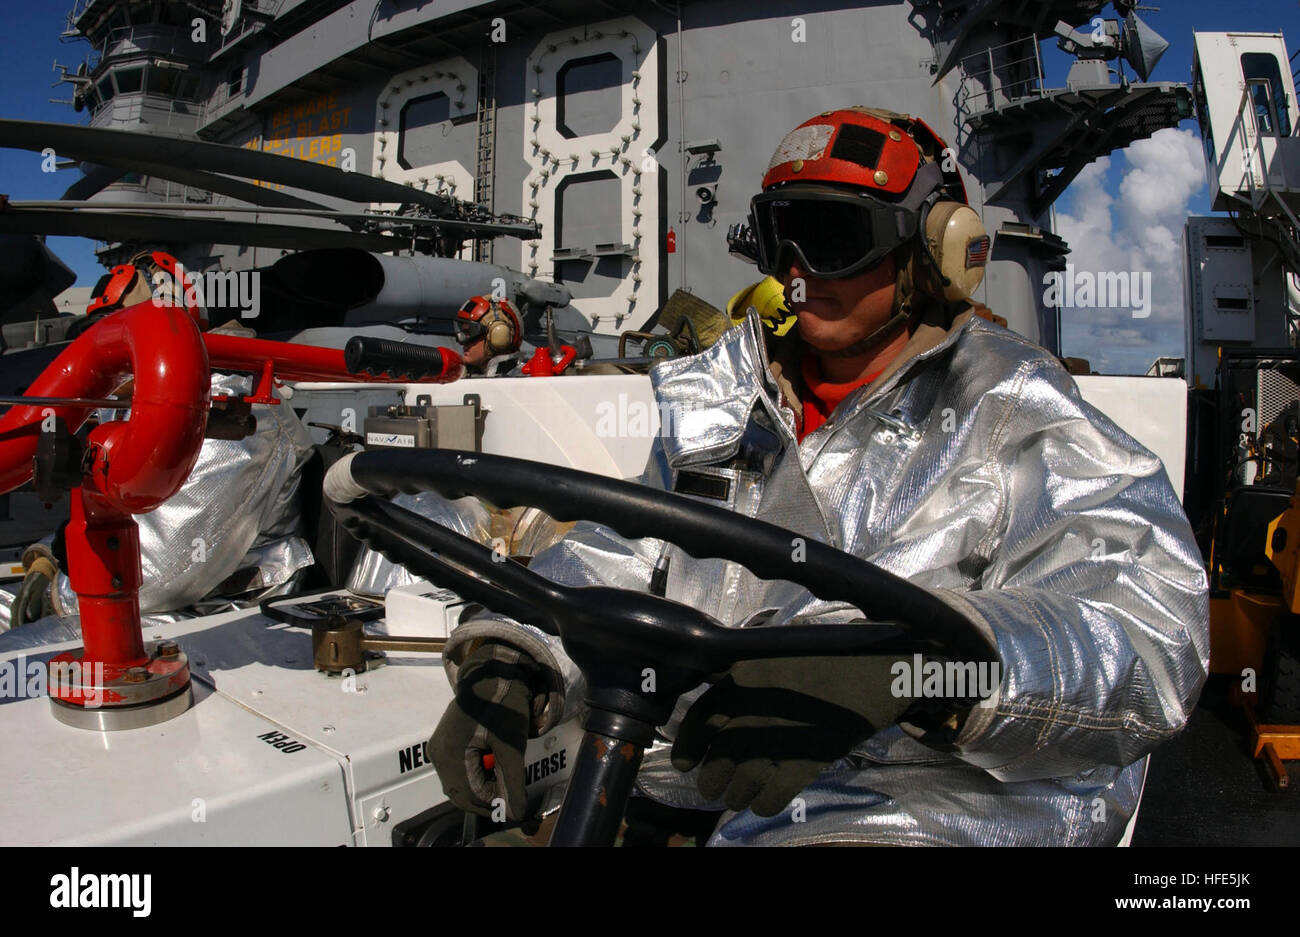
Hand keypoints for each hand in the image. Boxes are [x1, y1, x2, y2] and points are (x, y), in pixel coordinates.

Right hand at [430, 642, 539, 820]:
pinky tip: (493, 763)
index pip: (470, 796)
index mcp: (449, 755)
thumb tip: (516, 813)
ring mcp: (439, 747)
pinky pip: (458, 768)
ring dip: (481, 786)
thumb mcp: (512, 747)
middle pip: (461, 792)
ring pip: (459, 782)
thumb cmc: (504, 706)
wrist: (495, 672)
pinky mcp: (445, 742)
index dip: (494, 803)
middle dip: (487, 797)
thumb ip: (512, 782)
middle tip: (511, 795)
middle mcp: (438, 754)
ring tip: (504, 776)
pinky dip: (475, 773)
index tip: (516, 801)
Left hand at [670, 655, 915, 816]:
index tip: (685, 763)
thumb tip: (710, 691)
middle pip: (718, 759)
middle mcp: (754, 711)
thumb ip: (738, 673)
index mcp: (742, 680)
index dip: (688, 746)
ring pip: (742, 783)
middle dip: (711, 780)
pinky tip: (764, 804)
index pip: (700, 720)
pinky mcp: (807, 762)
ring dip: (735, 796)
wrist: (869, 671)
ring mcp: (780, 738)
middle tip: (712, 788)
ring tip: (736, 798)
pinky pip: (774, 796)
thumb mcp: (769, 654)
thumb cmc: (819, 659)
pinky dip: (764, 805)